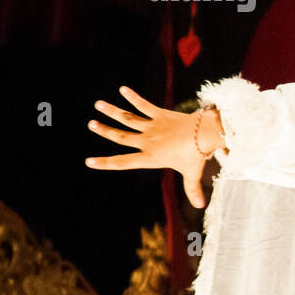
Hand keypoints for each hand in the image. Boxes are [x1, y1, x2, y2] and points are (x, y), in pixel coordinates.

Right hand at [84, 86, 222, 208]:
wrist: (206, 133)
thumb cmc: (197, 155)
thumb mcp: (193, 174)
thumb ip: (193, 189)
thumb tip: (200, 206)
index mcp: (151, 157)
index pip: (123, 162)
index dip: (105, 163)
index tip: (89, 161)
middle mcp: (147, 141)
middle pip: (121, 136)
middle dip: (105, 130)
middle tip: (91, 124)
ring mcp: (153, 126)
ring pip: (128, 118)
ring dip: (112, 111)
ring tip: (99, 104)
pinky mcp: (160, 114)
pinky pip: (144, 105)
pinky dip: (134, 97)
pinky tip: (123, 89)